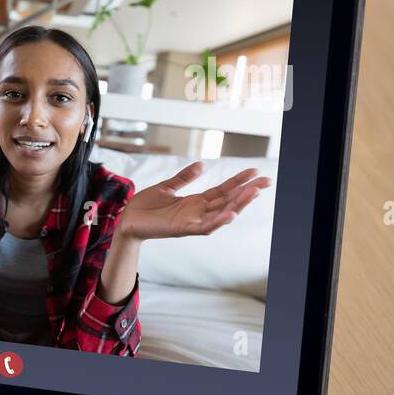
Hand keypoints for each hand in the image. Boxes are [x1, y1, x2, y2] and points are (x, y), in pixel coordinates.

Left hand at [117, 161, 270, 241]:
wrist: (126, 221)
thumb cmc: (145, 207)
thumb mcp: (166, 187)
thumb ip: (184, 178)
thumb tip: (203, 165)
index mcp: (195, 202)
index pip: (223, 191)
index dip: (238, 181)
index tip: (255, 171)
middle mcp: (197, 212)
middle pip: (228, 201)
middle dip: (247, 192)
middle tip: (266, 181)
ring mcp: (191, 222)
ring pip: (221, 214)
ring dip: (238, 204)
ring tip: (254, 192)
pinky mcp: (182, 230)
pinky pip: (204, 227)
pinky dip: (218, 221)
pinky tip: (231, 214)